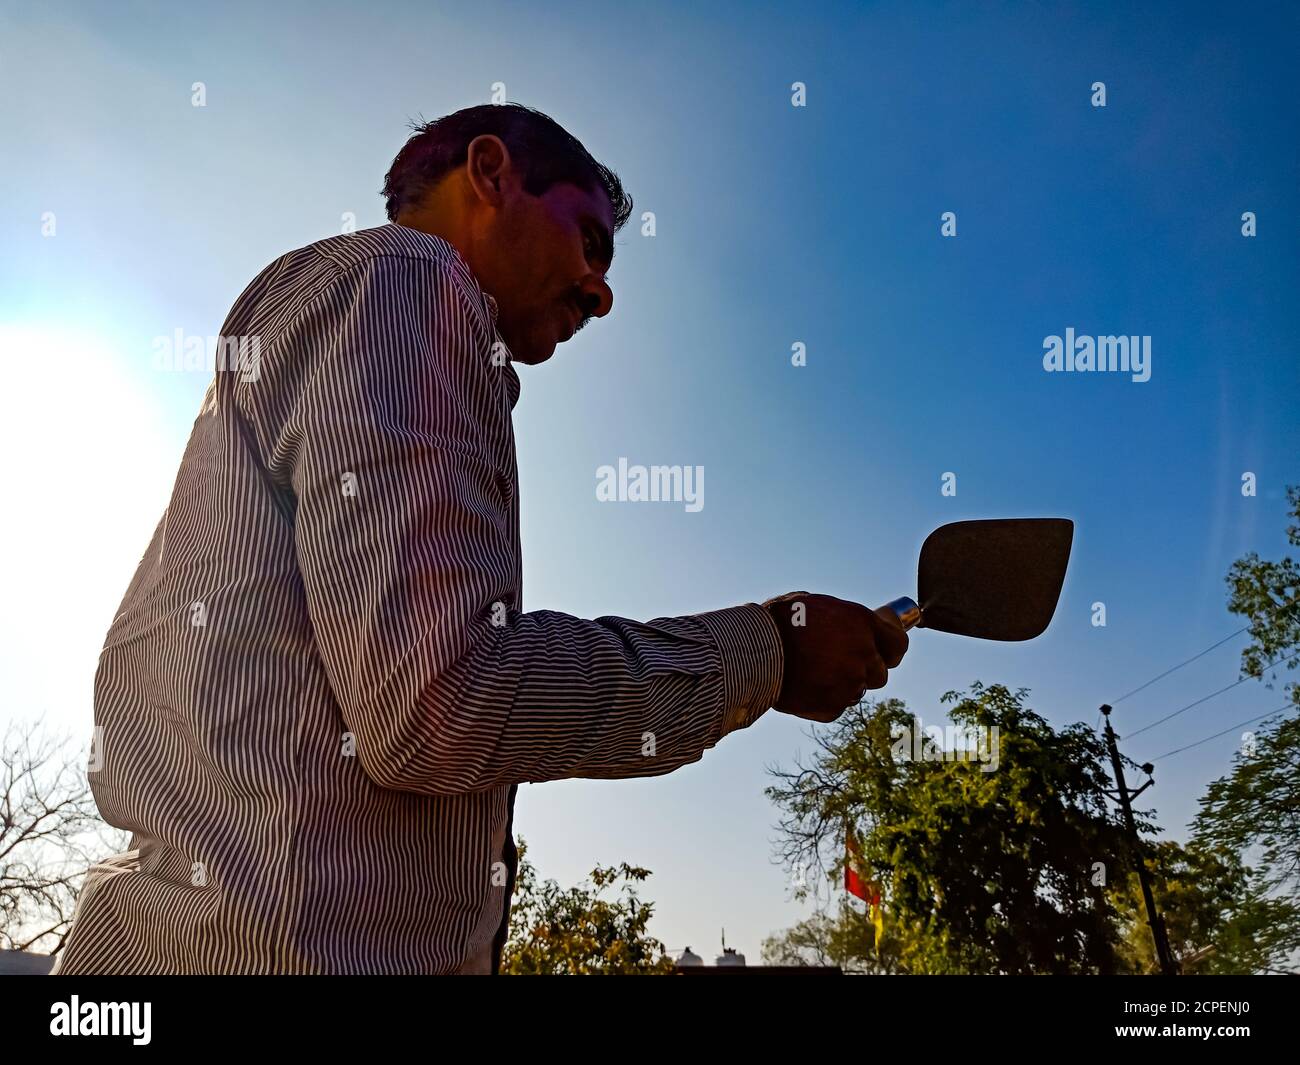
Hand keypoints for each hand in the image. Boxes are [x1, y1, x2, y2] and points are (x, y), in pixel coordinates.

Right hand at [762, 592, 907, 722]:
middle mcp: (863, 655)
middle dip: (864, 670)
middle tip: (840, 663)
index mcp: (863, 625)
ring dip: (843, 685)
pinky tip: (804, 686)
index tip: (885, 653)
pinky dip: (823, 699)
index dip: (891, 651)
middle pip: (880, 674)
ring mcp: (849, 684)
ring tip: (815, 673)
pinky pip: (835, 706)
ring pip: (856, 691)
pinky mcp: (832, 707)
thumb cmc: (780, 620)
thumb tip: (856, 628)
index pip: (899, 645)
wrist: (753, 650)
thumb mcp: (820, 606)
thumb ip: (846, 621)